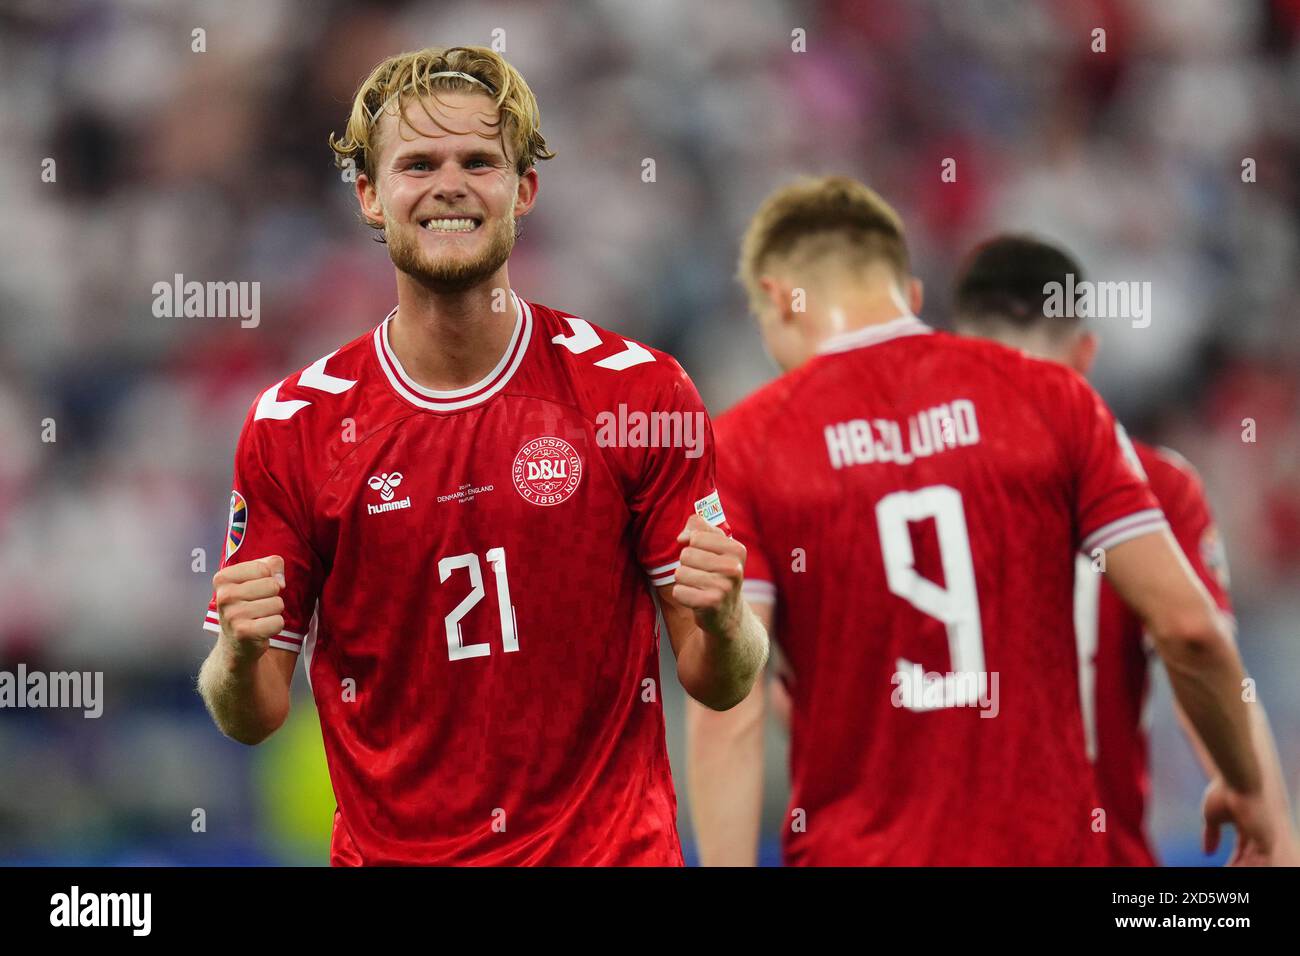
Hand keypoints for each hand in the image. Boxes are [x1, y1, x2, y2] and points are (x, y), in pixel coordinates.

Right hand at [213, 555, 285, 666]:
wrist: (235, 642)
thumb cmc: (247, 605)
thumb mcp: (254, 578)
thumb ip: (270, 564)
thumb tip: (279, 575)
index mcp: (223, 578)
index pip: (263, 567)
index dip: (269, 577)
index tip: (258, 588)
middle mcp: (224, 596)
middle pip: (272, 585)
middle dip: (273, 596)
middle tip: (258, 606)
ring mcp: (232, 615)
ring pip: (277, 603)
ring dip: (274, 612)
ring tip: (259, 617)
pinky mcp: (244, 632)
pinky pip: (278, 622)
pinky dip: (275, 626)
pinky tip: (262, 629)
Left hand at [673, 514, 745, 637]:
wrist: (728, 613)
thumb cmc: (717, 573)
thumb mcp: (715, 546)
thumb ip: (699, 528)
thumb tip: (682, 537)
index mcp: (736, 549)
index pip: (696, 537)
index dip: (693, 547)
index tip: (705, 558)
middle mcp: (733, 567)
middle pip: (686, 555)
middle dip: (688, 565)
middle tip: (702, 575)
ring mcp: (724, 587)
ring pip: (680, 573)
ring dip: (684, 581)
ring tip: (699, 587)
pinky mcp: (711, 603)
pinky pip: (678, 592)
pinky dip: (682, 596)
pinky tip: (695, 599)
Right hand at [1202, 778, 1274, 865]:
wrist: (1241, 776)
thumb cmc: (1225, 789)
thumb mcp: (1211, 815)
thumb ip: (1211, 834)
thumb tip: (1207, 852)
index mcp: (1250, 823)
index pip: (1243, 848)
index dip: (1234, 860)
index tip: (1224, 867)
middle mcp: (1262, 831)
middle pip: (1252, 858)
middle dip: (1240, 866)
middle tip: (1227, 871)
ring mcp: (1268, 836)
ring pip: (1259, 862)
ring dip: (1245, 868)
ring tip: (1230, 871)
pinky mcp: (1272, 840)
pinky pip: (1265, 864)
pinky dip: (1250, 868)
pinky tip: (1235, 869)